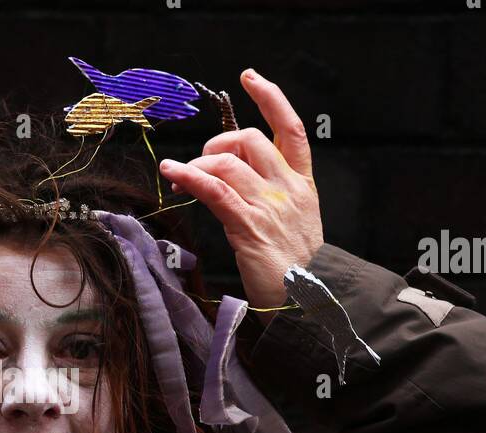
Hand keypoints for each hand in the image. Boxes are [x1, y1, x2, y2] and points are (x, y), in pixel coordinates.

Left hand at [159, 69, 322, 322]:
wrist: (311, 301)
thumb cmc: (297, 270)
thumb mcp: (294, 224)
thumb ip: (270, 197)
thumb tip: (232, 178)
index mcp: (302, 186)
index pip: (291, 129)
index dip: (272, 99)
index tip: (251, 78)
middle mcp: (288, 189)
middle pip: (251, 140)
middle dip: (218, 143)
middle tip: (201, 163)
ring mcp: (269, 206)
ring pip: (228, 162)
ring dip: (197, 164)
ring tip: (180, 176)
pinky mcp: (249, 226)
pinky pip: (215, 189)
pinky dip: (190, 176)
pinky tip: (174, 173)